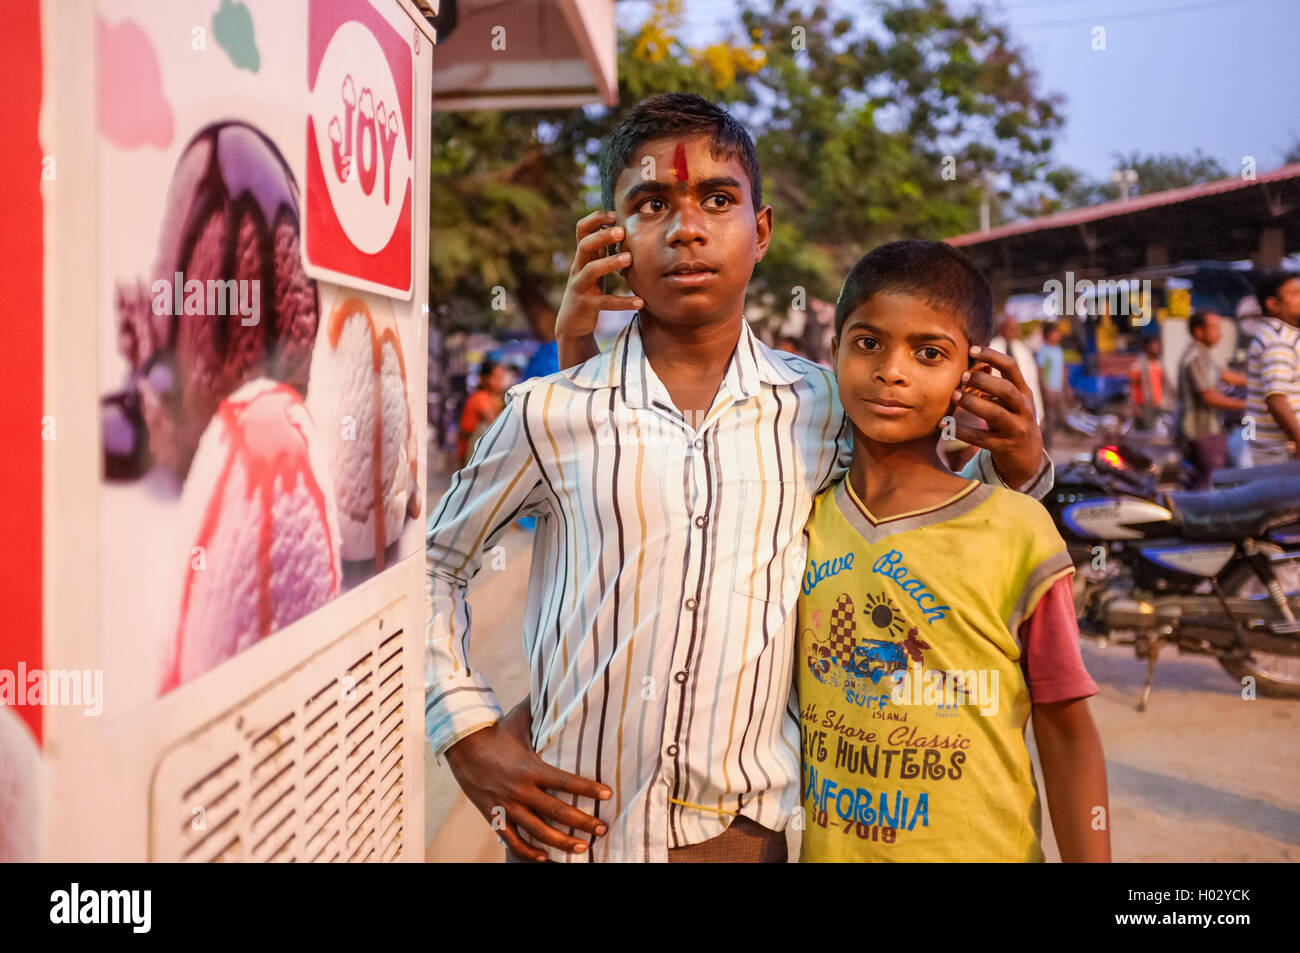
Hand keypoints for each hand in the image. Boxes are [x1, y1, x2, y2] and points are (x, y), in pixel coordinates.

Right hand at [444, 698, 610, 860]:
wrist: (461, 747)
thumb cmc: (495, 731)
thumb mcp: (519, 719)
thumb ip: (541, 710)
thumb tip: (559, 688)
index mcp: (530, 767)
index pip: (566, 781)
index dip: (588, 788)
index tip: (608, 794)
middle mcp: (520, 790)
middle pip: (558, 812)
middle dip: (583, 822)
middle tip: (603, 828)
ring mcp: (507, 806)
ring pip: (539, 831)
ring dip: (562, 842)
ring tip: (582, 848)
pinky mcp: (494, 816)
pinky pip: (513, 839)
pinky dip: (528, 851)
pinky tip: (544, 857)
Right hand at [555, 210, 642, 343]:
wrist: (572, 323)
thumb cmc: (588, 290)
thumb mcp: (593, 267)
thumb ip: (602, 250)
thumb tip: (620, 227)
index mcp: (582, 257)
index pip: (582, 229)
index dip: (595, 219)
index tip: (614, 215)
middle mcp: (578, 268)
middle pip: (585, 245)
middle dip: (602, 236)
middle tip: (621, 231)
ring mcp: (580, 286)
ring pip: (591, 270)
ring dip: (610, 262)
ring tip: (629, 259)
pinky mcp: (586, 305)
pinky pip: (605, 302)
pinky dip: (623, 302)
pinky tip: (640, 302)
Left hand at [949, 345, 1044, 487]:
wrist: (1027, 456)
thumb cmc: (1012, 420)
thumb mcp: (1011, 401)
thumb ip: (996, 384)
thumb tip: (972, 362)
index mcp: (1024, 392)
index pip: (1011, 367)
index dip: (992, 355)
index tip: (971, 349)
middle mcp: (1023, 409)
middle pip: (1006, 390)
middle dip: (983, 381)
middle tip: (962, 376)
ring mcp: (1015, 429)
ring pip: (995, 414)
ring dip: (973, 403)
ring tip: (954, 396)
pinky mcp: (1004, 447)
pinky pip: (980, 438)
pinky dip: (960, 431)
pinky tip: (944, 425)